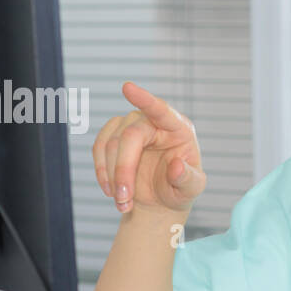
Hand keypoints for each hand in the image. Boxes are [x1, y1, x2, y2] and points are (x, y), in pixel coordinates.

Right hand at [92, 82, 206, 214]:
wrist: (160, 199)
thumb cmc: (179, 190)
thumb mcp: (191, 190)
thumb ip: (188, 179)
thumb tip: (176, 166)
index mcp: (179, 129)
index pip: (161, 110)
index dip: (144, 100)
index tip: (127, 87)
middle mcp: (154, 122)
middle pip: (130, 135)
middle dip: (123, 170)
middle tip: (124, 200)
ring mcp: (132, 126)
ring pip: (110, 143)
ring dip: (111, 177)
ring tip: (123, 203)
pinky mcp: (113, 135)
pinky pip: (99, 148)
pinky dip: (102, 172)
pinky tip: (111, 191)